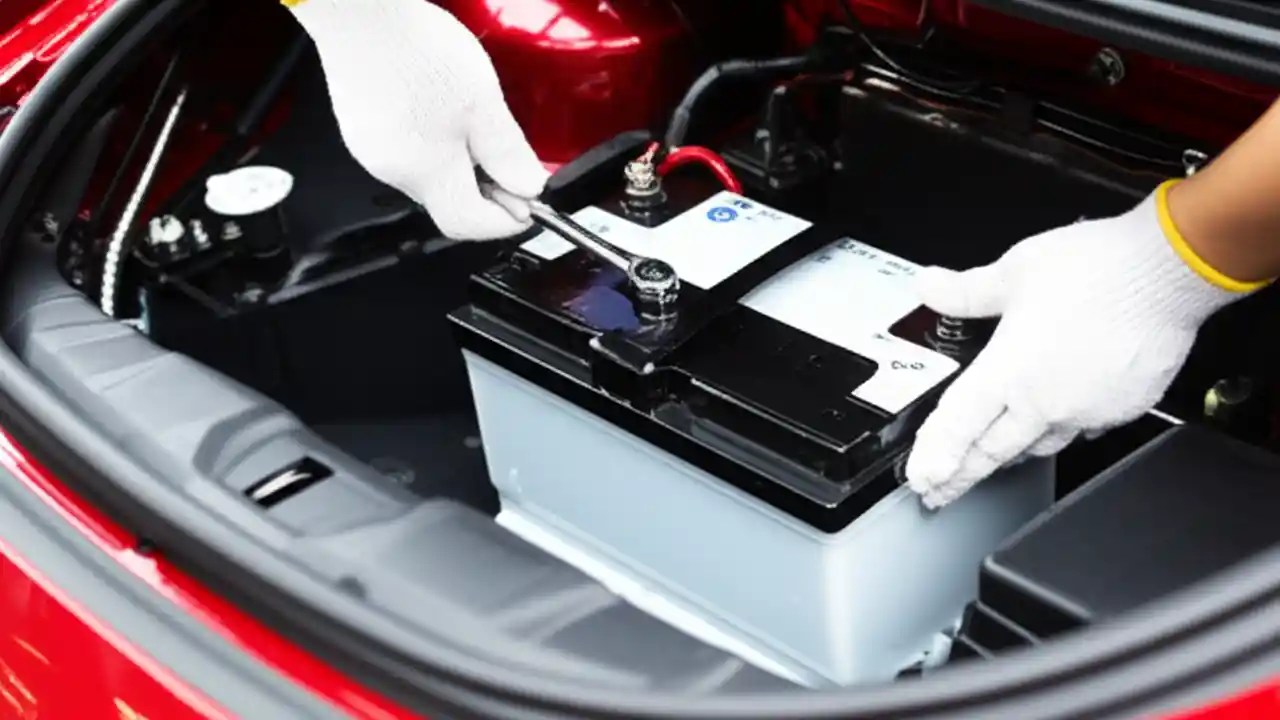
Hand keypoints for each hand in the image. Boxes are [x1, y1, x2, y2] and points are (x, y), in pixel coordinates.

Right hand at [287, 0, 547, 239]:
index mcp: (426, 172)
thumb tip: (529, 189)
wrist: (359, 13)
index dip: (505, 222)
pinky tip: (440, 112)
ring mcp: (373, 153)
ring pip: (429, 178)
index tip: (527, 206)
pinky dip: (433, 146)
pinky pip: (407, 154)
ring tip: (474, 125)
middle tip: (509, 163)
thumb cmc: (414, 49)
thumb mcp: (482, 102)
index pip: (469, 225)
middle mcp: (394, 172)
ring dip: (460, 166)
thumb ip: (507, 153)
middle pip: (449, 204)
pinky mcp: (362, 133)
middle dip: (485, 191)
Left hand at [905, 181, 1252, 508]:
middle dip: (962, 475)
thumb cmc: (1098, 269)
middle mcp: (1044, 402)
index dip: (934, 457)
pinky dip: (1061, 433)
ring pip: (1036, 447)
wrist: (1168, 272)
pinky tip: (1055, 427)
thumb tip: (930, 286)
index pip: (957, 426)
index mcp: (1008, 372)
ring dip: (1008, 457)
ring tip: (991, 463)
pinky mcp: (1120, 411)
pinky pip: (1081, 433)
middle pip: (992, 451)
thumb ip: (968, 290)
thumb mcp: (1015, 271)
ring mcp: (1084, 412)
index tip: (921, 479)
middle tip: (941, 491)